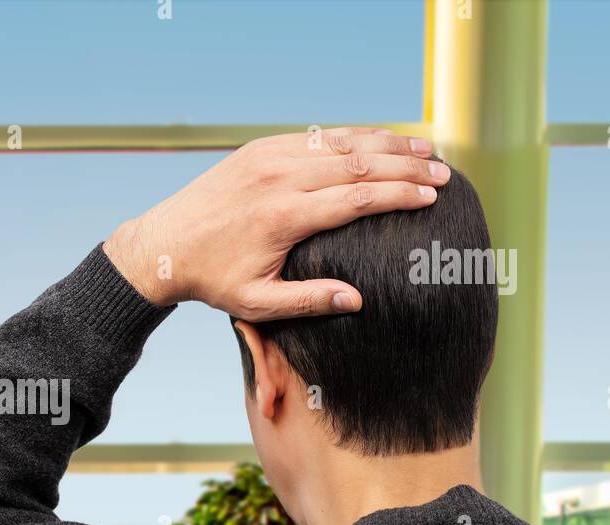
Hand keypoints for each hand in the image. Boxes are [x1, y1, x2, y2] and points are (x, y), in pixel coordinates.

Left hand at [102, 127, 449, 319]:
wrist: (164, 247)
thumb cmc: (213, 281)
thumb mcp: (257, 303)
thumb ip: (308, 301)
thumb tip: (359, 301)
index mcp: (283, 217)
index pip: (356, 198)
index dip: (399, 196)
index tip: (432, 197)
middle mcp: (278, 179)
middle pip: (357, 164)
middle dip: (405, 168)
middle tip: (444, 174)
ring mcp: (268, 157)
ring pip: (339, 143)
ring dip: (386, 145)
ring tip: (426, 152)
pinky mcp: (259, 148)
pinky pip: (316, 137)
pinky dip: (353, 136)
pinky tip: (380, 141)